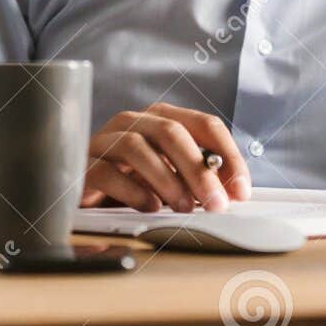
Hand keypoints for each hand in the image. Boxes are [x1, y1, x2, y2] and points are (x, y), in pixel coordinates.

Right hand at [80, 103, 250, 213]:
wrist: (85, 194)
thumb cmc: (133, 183)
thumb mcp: (172, 178)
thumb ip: (199, 180)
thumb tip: (233, 192)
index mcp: (162, 119)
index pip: (204, 125)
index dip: (228, 156)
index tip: (242, 190)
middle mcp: (134, 122)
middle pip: (171, 132)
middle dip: (198, 169)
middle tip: (216, 203)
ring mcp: (105, 141)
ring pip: (137, 147)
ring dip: (167, 179)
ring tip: (184, 207)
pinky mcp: (84, 165)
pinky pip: (108, 172)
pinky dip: (133, 190)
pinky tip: (150, 206)